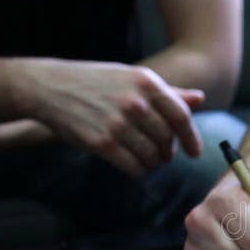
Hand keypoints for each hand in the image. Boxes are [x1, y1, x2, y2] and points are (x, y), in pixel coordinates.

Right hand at [12, 58, 204, 175]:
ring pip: (152, 156)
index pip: (181, 117)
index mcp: (147, 83)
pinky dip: (140, 170)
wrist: (49, 87)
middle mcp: (135, 103)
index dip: (192, 138)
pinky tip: (136, 166)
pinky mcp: (101, 142)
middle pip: (167, 139)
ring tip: (150, 161)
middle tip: (164, 155)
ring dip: (155, 164)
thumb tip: (199, 98)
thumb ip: (168, 92)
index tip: (195, 153)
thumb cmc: (97, 82)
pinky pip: (134, 167)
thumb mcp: (133, 79)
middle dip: (169, 152)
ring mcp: (118, 123)